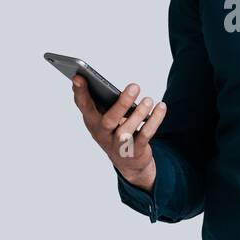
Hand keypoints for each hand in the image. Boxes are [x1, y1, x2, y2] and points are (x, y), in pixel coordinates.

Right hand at [72, 76, 165, 192]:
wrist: (129, 162)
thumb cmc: (116, 130)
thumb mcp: (106, 117)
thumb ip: (101, 101)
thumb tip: (99, 81)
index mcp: (92, 122)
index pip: (84, 106)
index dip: (80, 92)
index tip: (78, 76)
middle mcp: (102, 134)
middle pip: (109, 120)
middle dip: (122, 103)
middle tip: (135, 86)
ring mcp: (118, 145)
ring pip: (127, 130)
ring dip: (139, 113)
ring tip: (149, 99)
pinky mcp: (134, 151)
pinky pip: (145, 135)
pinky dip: (154, 121)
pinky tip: (161, 107)